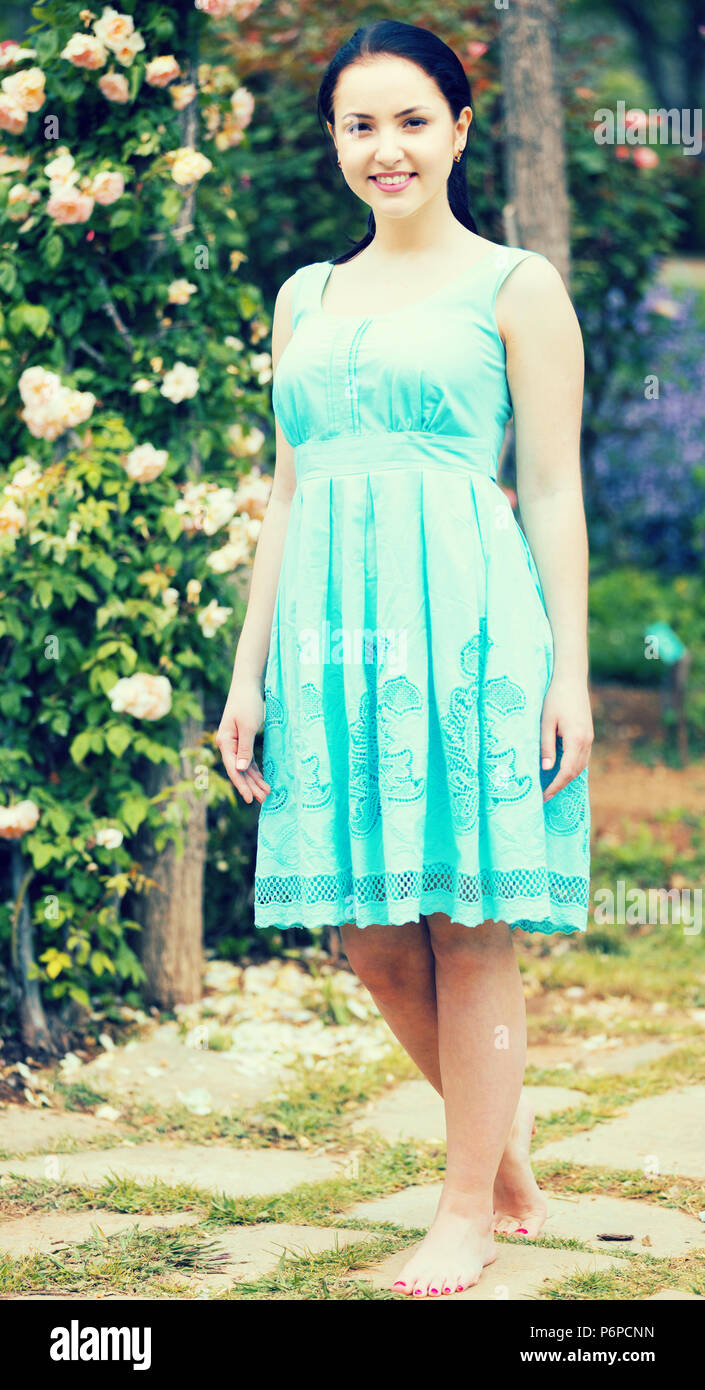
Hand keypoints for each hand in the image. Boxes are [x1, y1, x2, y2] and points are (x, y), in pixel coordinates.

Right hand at [216, 681, 270, 804]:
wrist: (247, 686)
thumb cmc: (247, 703)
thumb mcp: (248, 726)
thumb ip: (244, 748)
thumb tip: (240, 769)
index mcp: (225, 742)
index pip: (233, 769)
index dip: (242, 785)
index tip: (250, 798)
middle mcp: (227, 745)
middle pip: (239, 771)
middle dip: (251, 786)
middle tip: (264, 800)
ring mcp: (235, 744)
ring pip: (244, 767)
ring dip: (255, 780)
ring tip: (266, 794)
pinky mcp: (243, 741)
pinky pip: (248, 760)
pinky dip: (255, 770)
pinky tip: (262, 780)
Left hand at [540, 672, 592, 803]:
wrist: (572, 679)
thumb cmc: (555, 698)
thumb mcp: (546, 722)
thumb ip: (546, 746)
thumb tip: (546, 768)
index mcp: (576, 740)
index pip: (566, 771)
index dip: (555, 786)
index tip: (544, 796)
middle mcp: (586, 742)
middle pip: (575, 772)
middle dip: (560, 786)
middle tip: (545, 796)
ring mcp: (589, 738)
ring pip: (581, 766)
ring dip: (567, 778)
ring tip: (552, 786)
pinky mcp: (588, 734)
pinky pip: (583, 757)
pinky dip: (573, 767)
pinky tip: (562, 770)